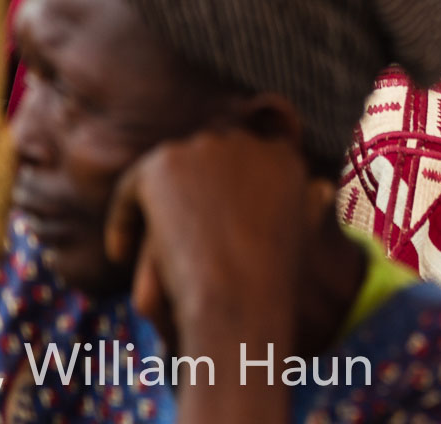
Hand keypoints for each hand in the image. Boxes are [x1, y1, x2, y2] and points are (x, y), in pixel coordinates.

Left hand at [104, 129, 329, 361]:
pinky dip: (123, 220)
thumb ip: (306, 206)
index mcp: (285, 158)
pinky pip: (132, 189)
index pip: (248, 157)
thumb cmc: (271, 286)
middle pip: (206, 159)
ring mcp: (203, 149)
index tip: (211, 223)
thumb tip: (320, 190)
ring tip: (141, 247)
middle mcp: (246, 143)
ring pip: (168, 173)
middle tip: (173, 235)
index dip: (225, 188)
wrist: (238, 297)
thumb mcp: (302, 238)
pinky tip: (120, 253)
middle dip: (188, 192)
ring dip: (156, 206)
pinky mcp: (163, 163)